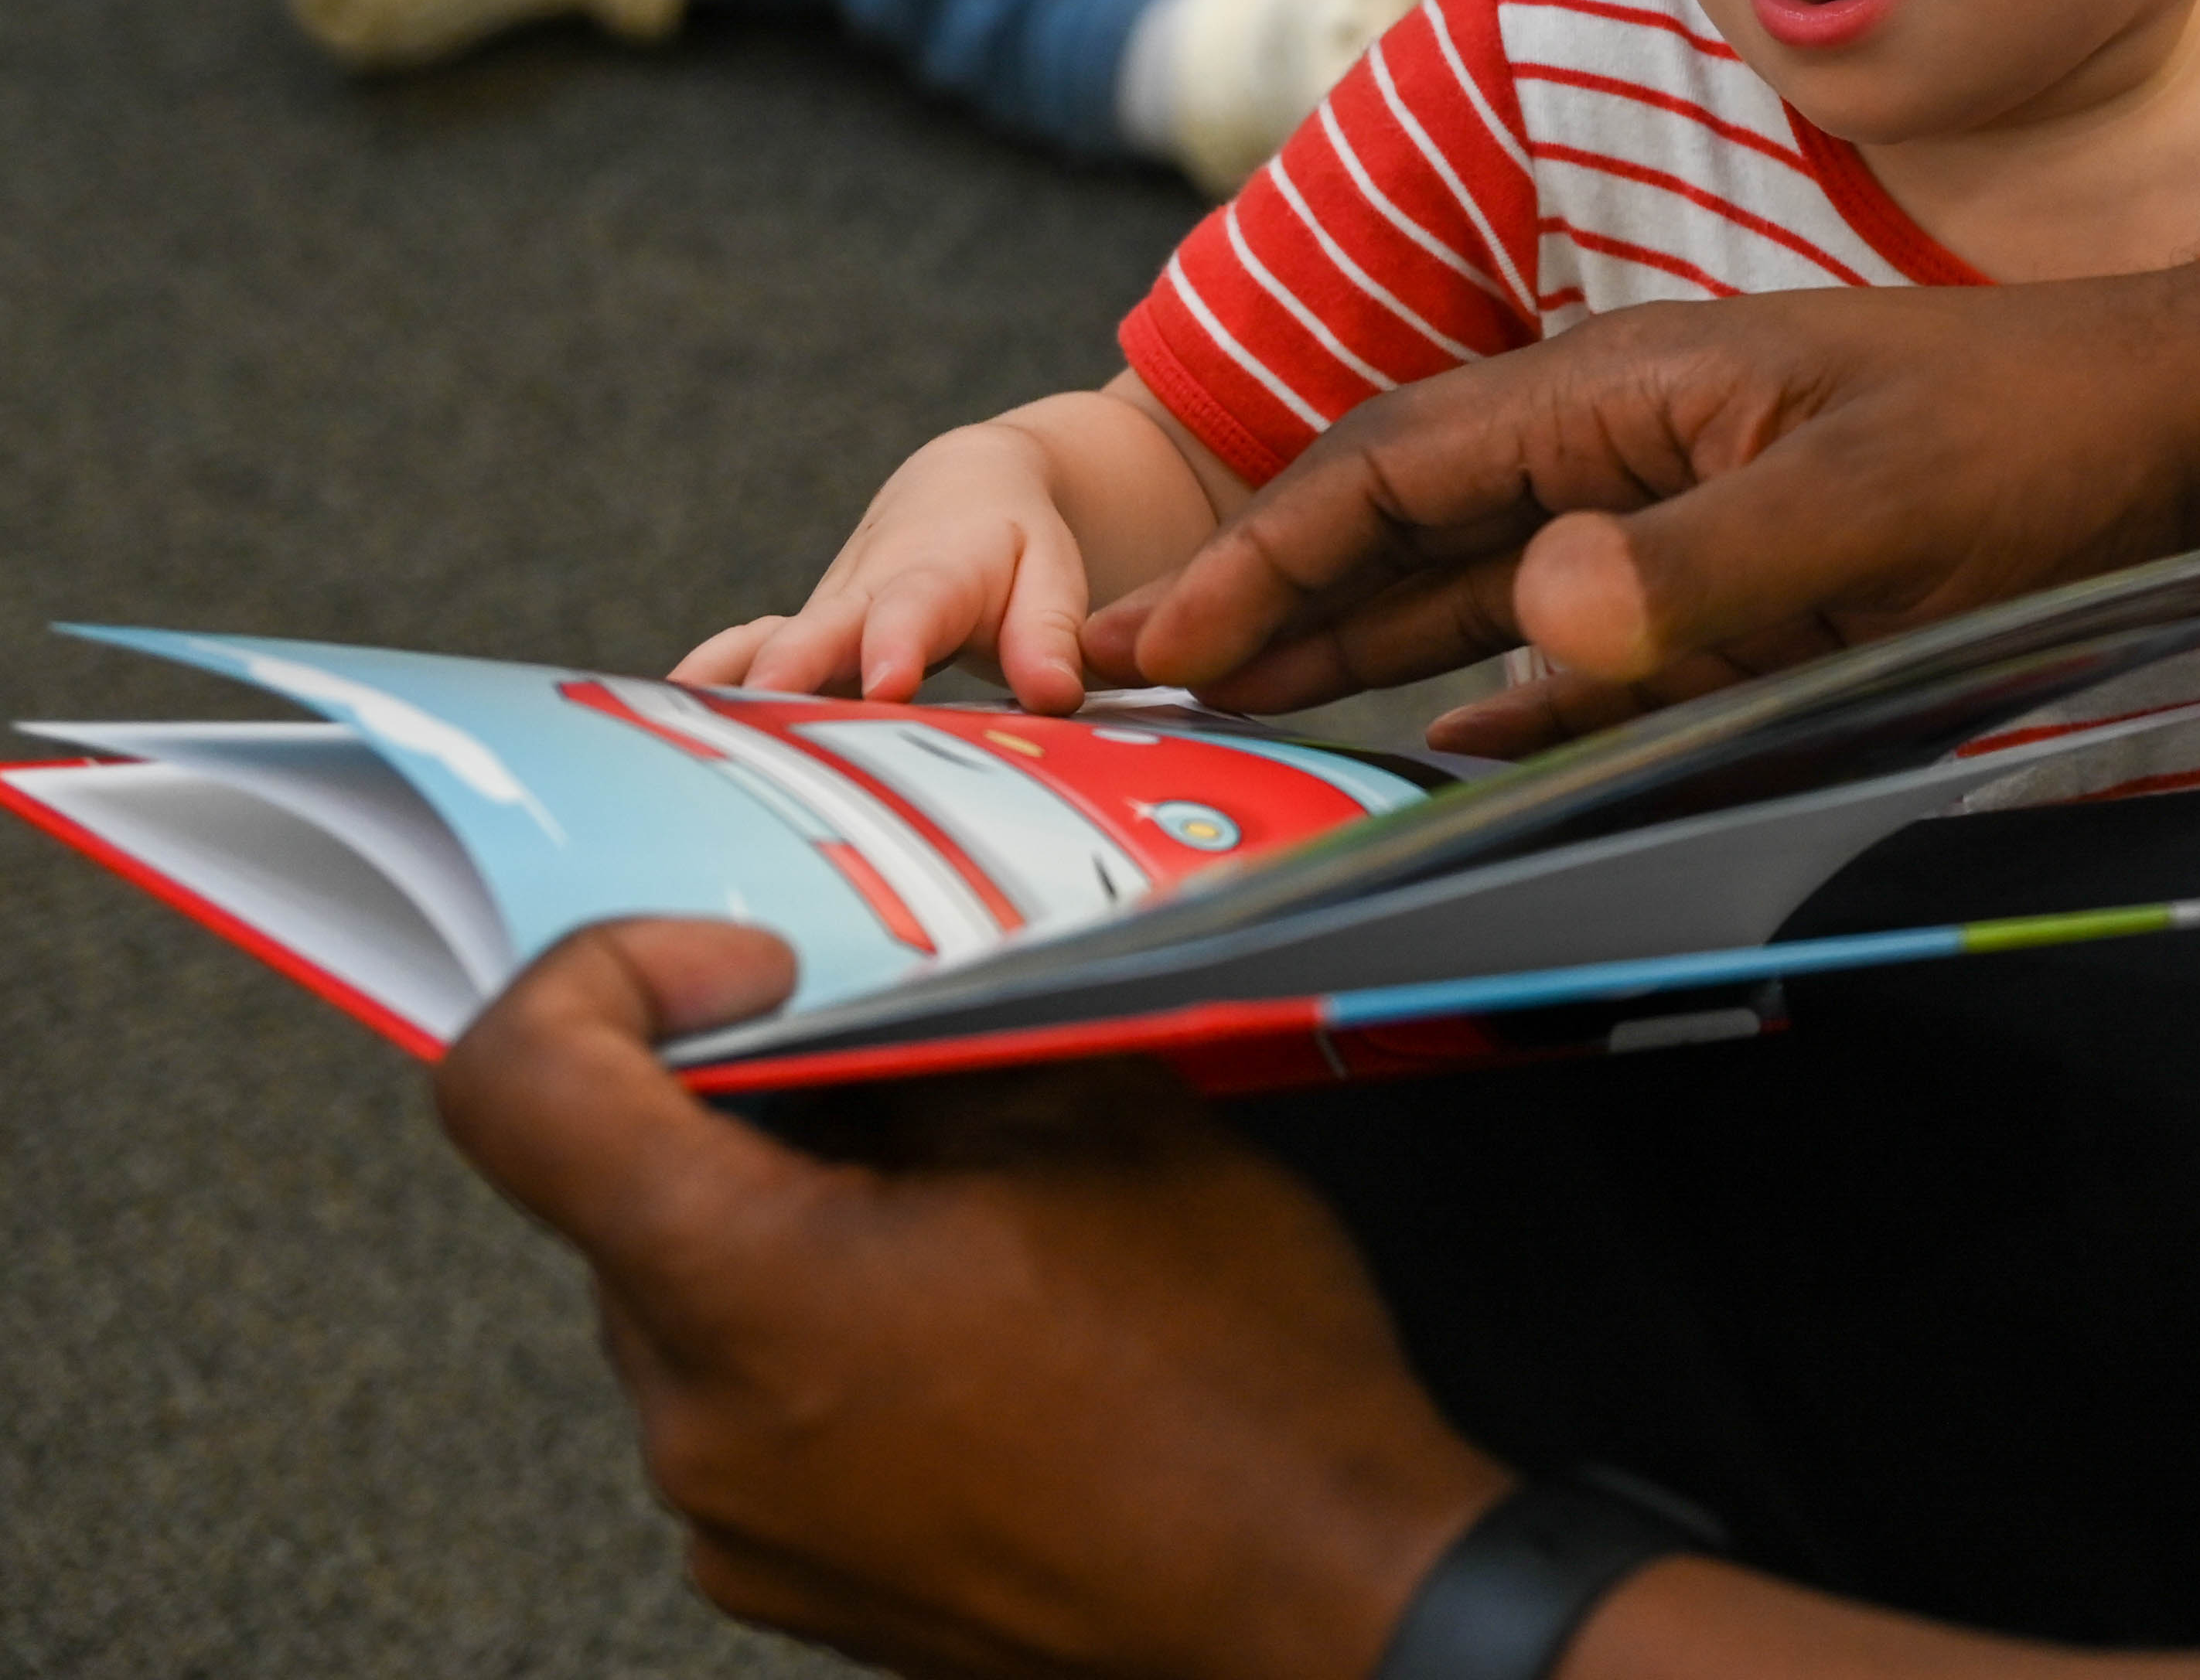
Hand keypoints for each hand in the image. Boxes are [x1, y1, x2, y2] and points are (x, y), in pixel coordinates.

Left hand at [432, 919, 1502, 1679]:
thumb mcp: (1098, 1115)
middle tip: (911, 1080)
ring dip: (798, 1234)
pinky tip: (988, 1339)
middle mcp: (700, 1424)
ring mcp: (737, 1525)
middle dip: (749, 1111)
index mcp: (750, 1288)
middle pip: (623, 1198)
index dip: (601, 979)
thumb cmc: (1237, 1377)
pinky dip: (833, 1345)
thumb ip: (926, 1039)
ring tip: (982, 1224)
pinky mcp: (791, 1580)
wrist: (1320, 1590)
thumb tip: (840, 1010)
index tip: (737, 970)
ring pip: (696, 1305)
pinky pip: (755, 1415)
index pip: (517, 1092)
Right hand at [685, 421, 1102, 710]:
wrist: (961, 492)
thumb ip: (1049, 635)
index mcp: (936, 574)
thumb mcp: (1050, 577)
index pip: (915, 608)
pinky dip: (702, 683)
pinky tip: (654, 724)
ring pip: (762, 648)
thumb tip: (1052, 693)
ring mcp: (819, 621)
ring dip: (725, 684)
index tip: (887, 682)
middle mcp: (862, 595)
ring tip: (680, 727)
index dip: (898, 643)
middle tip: (760, 705)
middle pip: (818, 631)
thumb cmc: (1013, 546)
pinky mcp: (794, 643)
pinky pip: (739, 658)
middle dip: (789, 668)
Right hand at [1087, 115, 2199, 753]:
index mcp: (1628, 388)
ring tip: (1224, 713)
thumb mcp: (1873, 515)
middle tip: (1121, 686)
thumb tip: (1538, 618)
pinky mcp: (1734, 572)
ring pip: (1471, 575)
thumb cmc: (2037, 447)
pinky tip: (1429, 743)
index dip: (1264, 554)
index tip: (1150, 642)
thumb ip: (1700, 569)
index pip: (1397, 467)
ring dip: (1350, 640)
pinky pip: (1573, 632)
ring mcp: (1674, 503)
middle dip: (1262, 594)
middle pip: (1401, 515)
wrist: (2175, 424)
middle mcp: (1624, 436)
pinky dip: (1486, 685)